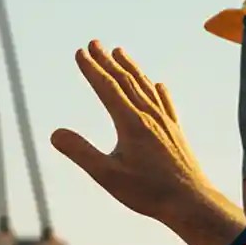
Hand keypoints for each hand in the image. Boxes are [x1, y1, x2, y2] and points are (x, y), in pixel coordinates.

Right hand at [51, 41, 245, 244]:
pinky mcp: (176, 132)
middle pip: (126, 80)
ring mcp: (165, 122)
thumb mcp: (107, 175)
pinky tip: (158, 85)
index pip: (107, 88)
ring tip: (121, 52)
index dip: (92, 69)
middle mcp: (149, 115)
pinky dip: (157, 90)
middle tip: (94, 42)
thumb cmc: (147, 191)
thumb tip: (54, 134)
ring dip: (131, 68)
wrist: (190, 202)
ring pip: (146, 87)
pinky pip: (165, 103)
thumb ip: (80, 152)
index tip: (79, 52)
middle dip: (107, 60)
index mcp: (131, 122)